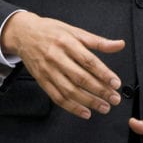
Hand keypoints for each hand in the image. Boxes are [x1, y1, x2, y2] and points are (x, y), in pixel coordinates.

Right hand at [0, 12, 124, 118]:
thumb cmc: (51, 31)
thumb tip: (119, 44)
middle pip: (80, 78)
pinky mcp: (42, 81)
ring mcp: (48, 71)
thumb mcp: (74, 30)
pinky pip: (57, 97)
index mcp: (67, 42)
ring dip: (88, 102)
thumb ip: (97, 41)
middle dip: (99, 91)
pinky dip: (72, 107)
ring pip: (69, 91)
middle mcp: (57, 57)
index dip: (103, 73)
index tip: (115, 83)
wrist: (23, 34)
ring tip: (103, 107)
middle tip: (114, 98)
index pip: (88, 61)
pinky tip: (85, 112)